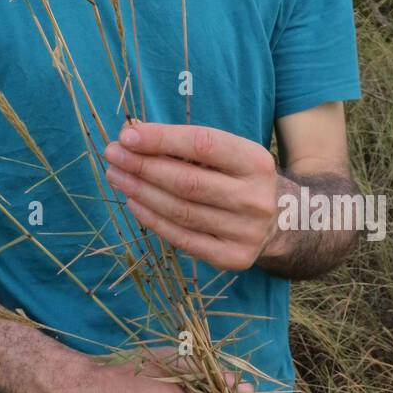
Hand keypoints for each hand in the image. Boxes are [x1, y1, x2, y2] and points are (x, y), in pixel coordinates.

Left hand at [102, 121, 282, 270]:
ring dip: (141, 191)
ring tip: (116, 176)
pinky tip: (133, 202)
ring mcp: (246, 231)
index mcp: (255, 161)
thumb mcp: (225, 153)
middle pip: (187, 181)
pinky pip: (183, 238)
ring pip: (180, 211)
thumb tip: (130, 134)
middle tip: (112, 155)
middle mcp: (254, 198)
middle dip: (142, 166)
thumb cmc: (237, 176)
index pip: (202, 144)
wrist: (280, 220)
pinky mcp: (233, 257)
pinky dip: (152, 220)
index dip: (161, 139)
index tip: (127, 136)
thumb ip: (182, 144)